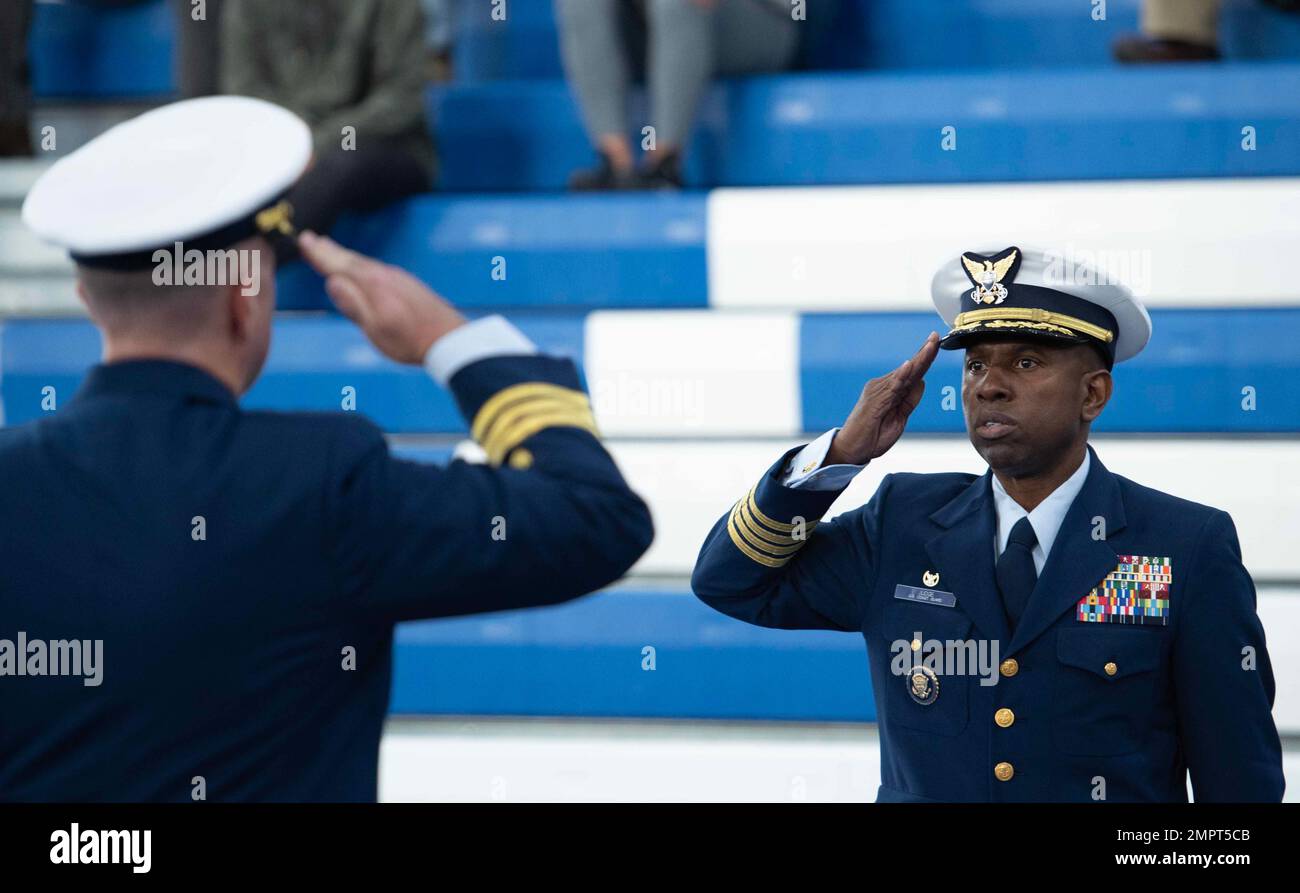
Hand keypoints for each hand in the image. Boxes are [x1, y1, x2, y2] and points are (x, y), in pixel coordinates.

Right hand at [298, 231, 466, 364]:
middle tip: (310, 238)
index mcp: (372, 285)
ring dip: (344, 255)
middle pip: (350, 259)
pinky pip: (375, 267)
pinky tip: (360, 268)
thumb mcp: (376, 329)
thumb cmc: (411, 340)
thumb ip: (353, 305)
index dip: (320, 254)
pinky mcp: (407, 284)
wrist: (449, 338)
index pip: (339, 265)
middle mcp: (384, 275)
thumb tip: (333, 282)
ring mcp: (397, 277)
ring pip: (363, 262)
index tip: (304, 241)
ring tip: (329, 248)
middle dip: (329, 250)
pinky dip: (361, 263)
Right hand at [825, 332, 940, 465]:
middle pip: (909, 369)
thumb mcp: (899, 418)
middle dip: (924, 353)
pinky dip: (901, 376)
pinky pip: (891, 387)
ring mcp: (877, 392)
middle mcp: (882, 387)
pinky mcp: (874, 401)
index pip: (911, 373)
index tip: (935, 343)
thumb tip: (922, 381)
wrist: (851, 450)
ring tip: (930, 346)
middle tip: (935, 337)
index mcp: (890, 391)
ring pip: (903, 374)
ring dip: (918, 360)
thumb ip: (909, 400)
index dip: (924, 359)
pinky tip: (910, 365)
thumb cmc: (872, 435)